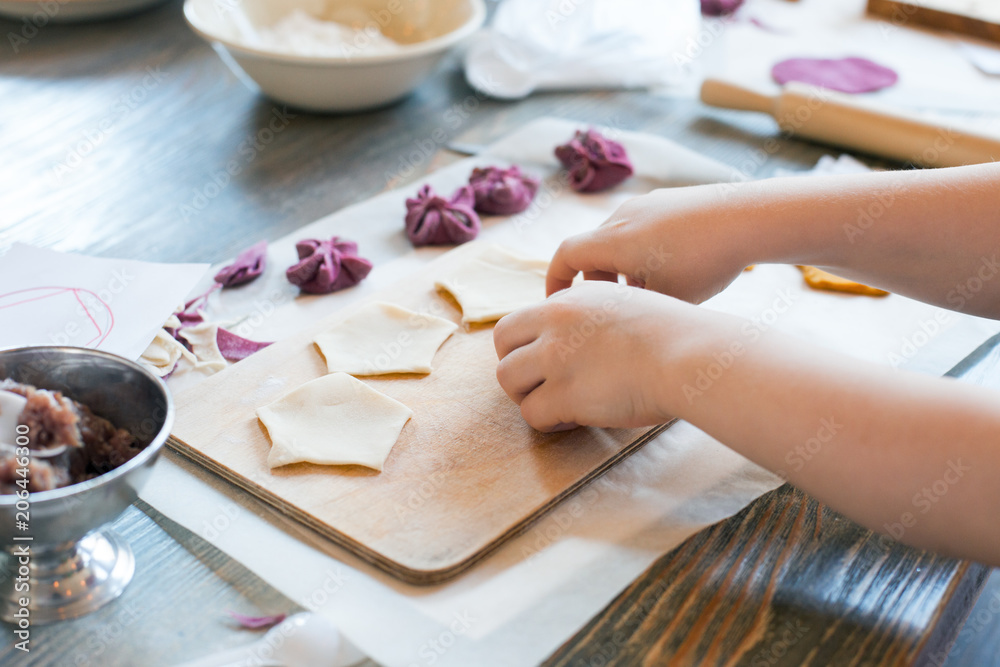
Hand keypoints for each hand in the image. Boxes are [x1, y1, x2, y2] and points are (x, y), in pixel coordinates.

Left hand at [494, 281, 716, 431]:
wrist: (690, 355)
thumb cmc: (674, 337)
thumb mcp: (624, 307)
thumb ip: (591, 320)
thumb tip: (581, 344)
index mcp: (568, 301)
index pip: (516, 321)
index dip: (522, 347)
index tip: (542, 364)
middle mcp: (555, 323)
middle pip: (502, 347)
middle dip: (516, 370)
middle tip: (541, 387)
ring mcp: (556, 357)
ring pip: (508, 379)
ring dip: (528, 396)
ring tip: (558, 406)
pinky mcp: (564, 393)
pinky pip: (533, 413)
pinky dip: (547, 422)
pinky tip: (573, 420)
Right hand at [547, 183, 756, 303]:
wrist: (747, 217)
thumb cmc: (704, 261)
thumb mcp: (665, 298)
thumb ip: (634, 312)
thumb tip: (616, 327)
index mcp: (612, 240)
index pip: (564, 257)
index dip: (556, 282)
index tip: (558, 305)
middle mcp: (621, 216)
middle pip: (592, 251)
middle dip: (597, 282)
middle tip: (615, 309)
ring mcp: (646, 204)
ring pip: (617, 240)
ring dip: (622, 268)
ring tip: (650, 292)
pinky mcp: (668, 200)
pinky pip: (641, 228)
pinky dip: (642, 252)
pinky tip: (674, 269)